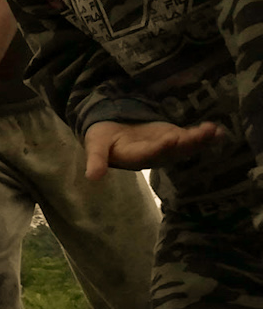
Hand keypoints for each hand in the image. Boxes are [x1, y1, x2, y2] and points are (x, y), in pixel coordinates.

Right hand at [84, 119, 225, 180]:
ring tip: (212, 130)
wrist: (111, 132)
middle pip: (173, 152)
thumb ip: (96, 160)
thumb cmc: (102, 138)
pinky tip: (216, 130)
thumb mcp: (94, 146)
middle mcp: (154, 156)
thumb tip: (91, 178)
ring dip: (199, 140)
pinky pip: (190, 139)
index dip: (160, 147)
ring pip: (185, 146)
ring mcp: (166, 148)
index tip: (171, 139)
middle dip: (188, 143)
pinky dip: (203, 135)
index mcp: (135, 157)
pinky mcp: (173, 139)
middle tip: (201, 134)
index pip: (149, 154)